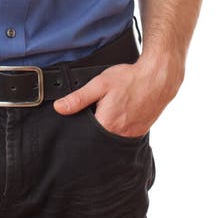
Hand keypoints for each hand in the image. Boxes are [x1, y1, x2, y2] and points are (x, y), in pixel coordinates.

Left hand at [53, 54, 183, 136]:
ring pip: (111, 139)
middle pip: (98, 139)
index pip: (85, 136)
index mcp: (106, 124)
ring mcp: (131, 135)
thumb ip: (78, 98)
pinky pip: (124, 136)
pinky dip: (119, 129)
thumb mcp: (99, 84)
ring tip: (108, 114)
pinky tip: (120, 116)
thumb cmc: (129, 79)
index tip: (79, 124)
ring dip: (106, 130)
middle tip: (96, 113)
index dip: (79, 130)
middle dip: (93, 131)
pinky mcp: (139, 133)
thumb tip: (59, 108)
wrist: (158, 78)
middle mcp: (119, 135)